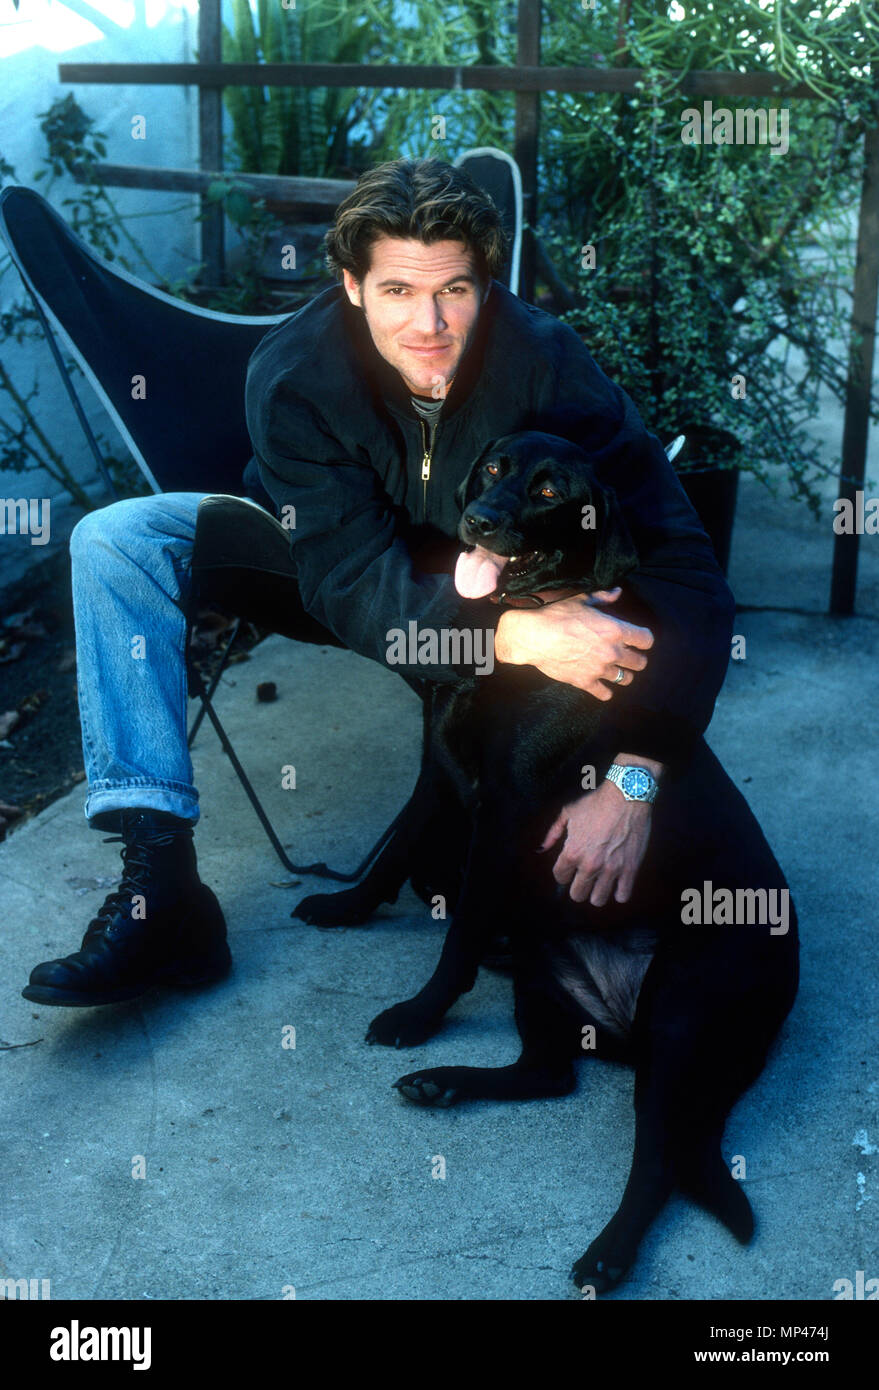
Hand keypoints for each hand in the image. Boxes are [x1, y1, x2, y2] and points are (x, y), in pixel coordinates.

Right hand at [495, 588, 652, 698]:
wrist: (533, 636)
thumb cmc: (557, 615)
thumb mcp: (582, 600)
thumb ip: (603, 597)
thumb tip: (617, 591)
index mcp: (615, 629)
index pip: (646, 640)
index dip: (644, 640)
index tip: (638, 640)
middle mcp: (612, 651)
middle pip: (640, 662)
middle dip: (636, 659)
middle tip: (629, 657)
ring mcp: (600, 669)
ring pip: (625, 679)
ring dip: (623, 675)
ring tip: (616, 671)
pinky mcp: (585, 682)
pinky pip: (605, 694)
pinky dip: (606, 691)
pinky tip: (602, 685)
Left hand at [538, 782, 651, 905]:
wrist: (627, 795)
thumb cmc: (596, 803)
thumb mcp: (568, 813)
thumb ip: (553, 833)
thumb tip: (541, 849)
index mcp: (572, 851)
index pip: (560, 877)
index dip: (563, 874)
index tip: (569, 870)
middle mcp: (589, 864)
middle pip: (577, 894)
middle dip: (578, 888)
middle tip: (584, 880)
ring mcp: (610, 869)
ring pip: (598, 900)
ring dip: (597, 894)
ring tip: (600, 885)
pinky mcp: (630, 869)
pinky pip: (622, 896)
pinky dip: (619, 893)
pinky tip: (617, 885)